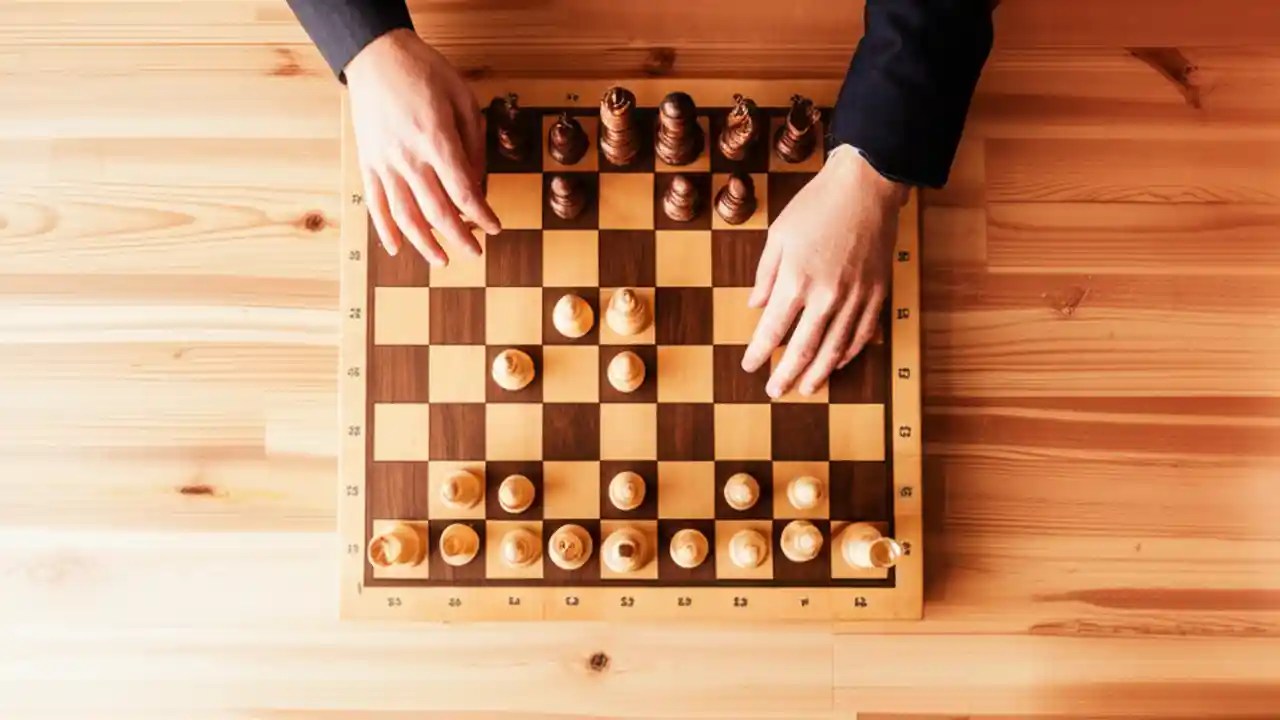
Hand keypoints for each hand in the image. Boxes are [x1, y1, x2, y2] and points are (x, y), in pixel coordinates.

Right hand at [345, 29, 500, 265]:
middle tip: (475, 253)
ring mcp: (384, 162)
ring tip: (441, 260)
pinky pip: (375, 203)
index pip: (463, 190)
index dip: (481, 215)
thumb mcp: (463, 98)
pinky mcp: (368, 162)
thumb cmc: (423, 71)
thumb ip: (473, 143)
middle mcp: (408, 157)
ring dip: (424, 243)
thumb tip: (478, 182)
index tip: (495, 227)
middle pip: (436, 211)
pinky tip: (395, 248)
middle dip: (459, 237)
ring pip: (405, 215)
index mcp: (436, 139)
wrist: (376, 54)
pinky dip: (384, 229)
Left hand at [741, 145, 908, 396]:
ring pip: (834, 349)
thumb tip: (756, 306)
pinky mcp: (877, 293)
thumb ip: (765, 275)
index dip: (759, 353)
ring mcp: (855, 297)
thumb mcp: (777, 236)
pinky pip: (862, 334)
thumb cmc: (816, 206)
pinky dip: (848, 353)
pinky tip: (836, 363)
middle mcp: (826, 296)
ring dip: (817, 374)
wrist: (866, 186)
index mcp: (795, 281)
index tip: (749, 366)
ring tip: (805, 388)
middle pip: (803, 350)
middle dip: (785, 375)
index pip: (772, 331)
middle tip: (774, 391)